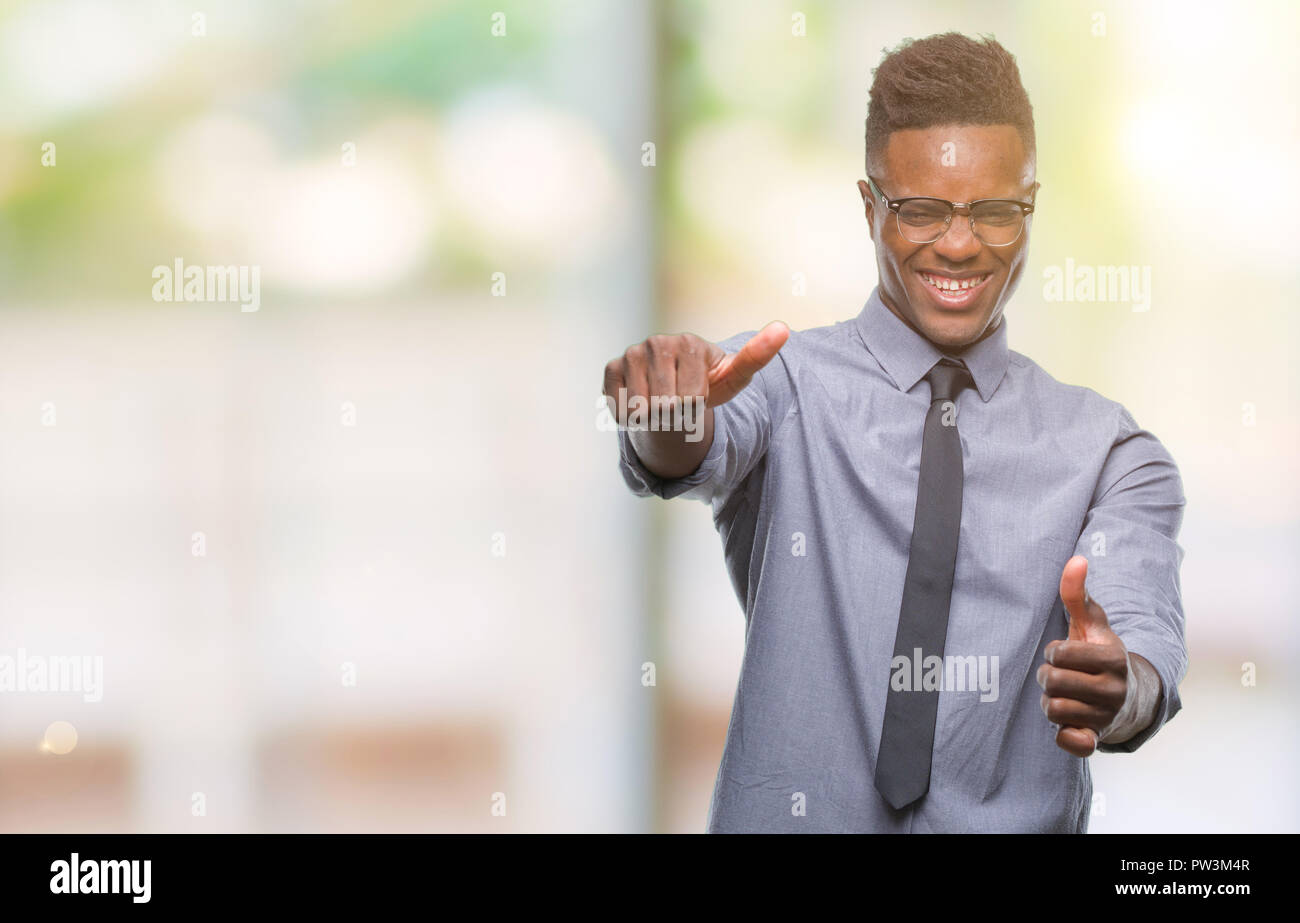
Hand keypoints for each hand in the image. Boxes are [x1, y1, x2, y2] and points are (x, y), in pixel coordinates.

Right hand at [602, 321, 789, 422]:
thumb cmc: (708, 383)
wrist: (674, 387)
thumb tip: (784, 328)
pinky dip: (629, 415)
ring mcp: (632, 352)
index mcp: (690, 343)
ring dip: (652, 418)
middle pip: (665, 405)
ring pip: (641, 408)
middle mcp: (658, 342)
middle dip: (674, 415)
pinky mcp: (611, 367)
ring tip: (661, 404)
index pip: (691, 399)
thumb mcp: (733, 377)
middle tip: (678, 404)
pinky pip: (619, 406)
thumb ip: (756, 356)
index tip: (698, 396)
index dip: (695, 409)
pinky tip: (640, 403)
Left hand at [1038, 555, 1128, 756]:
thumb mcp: (1091, 624)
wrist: (1128, 697)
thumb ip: (1077, 594)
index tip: (1066, 654)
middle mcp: (1114, 690)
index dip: (1055, 652)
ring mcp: (1106, 717)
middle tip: (1061, 676)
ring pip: (1052, 710)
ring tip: (1066, 695)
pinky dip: (1064, 736)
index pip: (1059, 654)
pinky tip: (1069, 725)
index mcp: (1113, 658)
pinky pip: (1071, 743)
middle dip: (1048, 677)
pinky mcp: (1097, 739)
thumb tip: (1076, 559)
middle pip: (1051, 682)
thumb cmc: (1099, 653)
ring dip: (1051, 701)